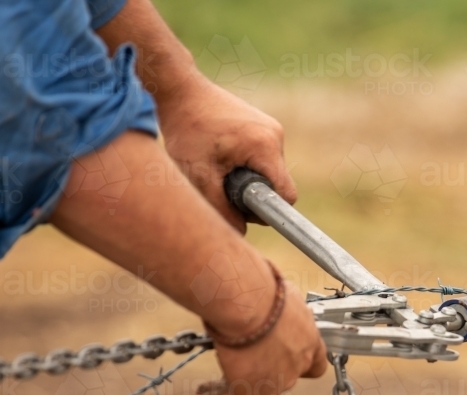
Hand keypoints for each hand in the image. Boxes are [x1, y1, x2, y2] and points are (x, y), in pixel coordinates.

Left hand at [159, 76, 297, 233]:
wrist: (181, 90)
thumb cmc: (186, 129)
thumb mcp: (198, 175)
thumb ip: (221, 208)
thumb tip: (238, 232)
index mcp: (265, 147)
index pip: (286, 195)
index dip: (267, 209)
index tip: (243, 208)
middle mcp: (275, 136)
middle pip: (277, 184)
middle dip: (252, 193)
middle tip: (220, 185)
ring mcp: (272, 128)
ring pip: (269, 172)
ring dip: (247, 178)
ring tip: (217, 166)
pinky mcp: (264, 125)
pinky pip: (263, 158)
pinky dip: (245, 164)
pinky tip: (221, 156)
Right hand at [177, 281, 326, 394]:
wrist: (249, 303)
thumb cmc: (261, 289)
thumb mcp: (277, 295)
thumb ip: (274, 308)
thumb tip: (259, 299)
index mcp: (309, 340)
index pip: (313, 362)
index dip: (297, 362)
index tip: (282, 358)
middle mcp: (297, 365)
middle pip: (279, 379)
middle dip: (256, 374)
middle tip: (236, 369)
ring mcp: (276, 382)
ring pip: (251, 393)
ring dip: (225, 390)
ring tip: (203, 389)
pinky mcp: (249, 392)